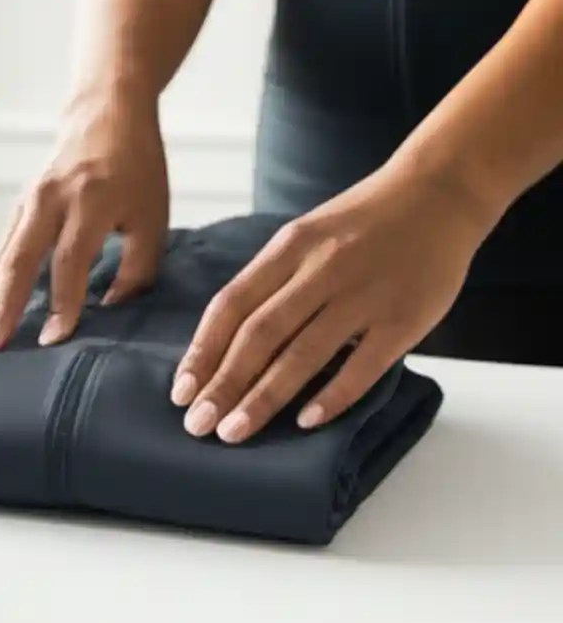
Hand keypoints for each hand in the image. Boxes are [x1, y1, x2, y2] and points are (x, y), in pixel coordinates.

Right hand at [0, 90, 169, 352]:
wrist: (105, 113)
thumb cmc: (136, 168)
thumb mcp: (152, 216)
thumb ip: (137, 268)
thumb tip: (108, 311)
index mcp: (90, 199)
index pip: (69, 260)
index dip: (62, 302)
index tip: (53, 341)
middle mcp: (50, 199)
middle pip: (19, 260)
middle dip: (2, 308)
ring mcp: (28, 202)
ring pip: (1, 259)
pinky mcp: (18, 208)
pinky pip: (0, 252)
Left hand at [172, 160, 503, 443]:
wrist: (441, 191)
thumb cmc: (362, 222)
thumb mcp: (306, 234)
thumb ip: (271, 282)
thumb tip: (226, 344)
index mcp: (290, 246)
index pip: (232, 305)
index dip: (203, 351)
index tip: (181, 392)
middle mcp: (322, 268)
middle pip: (260, 334)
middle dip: (224, 384)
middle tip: (199, 425)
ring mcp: (365, 294)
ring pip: (303, 354)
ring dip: (264, 397)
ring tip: (235, 431)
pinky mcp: (405, 318)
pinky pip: (363, 365)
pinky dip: (332, 396)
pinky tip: (305, 421)